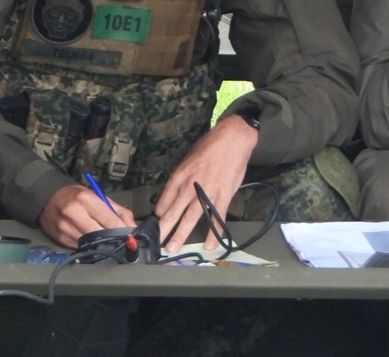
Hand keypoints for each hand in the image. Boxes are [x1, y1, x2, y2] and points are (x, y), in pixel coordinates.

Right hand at [37, 184, 135, 248]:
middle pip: (100, 234)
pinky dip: (88, 246)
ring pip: (90, 243)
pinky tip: (92, 243)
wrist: (49, 198)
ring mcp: (66, 227)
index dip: (122, 231)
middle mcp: (75, 213)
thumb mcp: (98, 196)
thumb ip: (118, 211)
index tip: (131, 237)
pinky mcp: (60, 238)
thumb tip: (132, 226)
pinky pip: (80, 247)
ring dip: (102, 245)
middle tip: (122, 242)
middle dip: (113, 239)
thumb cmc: (77, 196)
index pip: (109, 220)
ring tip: (107, 242)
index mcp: (87, 199)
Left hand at [153, 114, 257, 252]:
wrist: (232, 140)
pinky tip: (209, 245)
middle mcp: (190, 186)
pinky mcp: (223, 196)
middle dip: (164, 230)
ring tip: (173, 248)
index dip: (159, 214)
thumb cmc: (209, 146)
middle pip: (174, 212)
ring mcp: (207, 193)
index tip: (156, 224)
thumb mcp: (188, 158)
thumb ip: (181, 177)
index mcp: (180, 176)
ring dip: (181, 234)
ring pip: (191, 218)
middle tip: (157, 245)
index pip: (165, 200)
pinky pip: (217, 218)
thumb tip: (174, 193)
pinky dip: (213, 233)